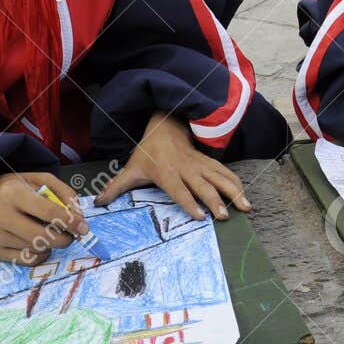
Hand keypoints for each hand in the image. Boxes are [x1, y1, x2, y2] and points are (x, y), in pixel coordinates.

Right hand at [0, 171, 86, 265]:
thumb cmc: (16, 187)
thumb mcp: (41, 180)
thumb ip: (64, 193)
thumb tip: (79, 216)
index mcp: (13, 193)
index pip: (49, 212)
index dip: (71, 222)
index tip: (83, 228)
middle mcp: (0, 214)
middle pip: (43, 237)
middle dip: (64, 239)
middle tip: (70, 235)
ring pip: (36, 249)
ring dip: (52, 245)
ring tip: (50, 233)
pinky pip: (27, 260)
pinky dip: (40, 255)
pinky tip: (39, 244)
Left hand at [94, 111, 251, 219]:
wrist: (165, 126)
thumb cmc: (147, 152)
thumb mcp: (130, 168)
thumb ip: (116, 186)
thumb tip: (97, 203)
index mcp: (166, 172)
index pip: (179, 189)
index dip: (189, 202)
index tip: (199, 216)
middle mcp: (186, 169)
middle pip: (203, 186)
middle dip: (215, 201)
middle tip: (225, 216)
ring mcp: (200, 165)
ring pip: (219, 178)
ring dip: (233, 193)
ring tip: (246, 208)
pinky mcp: (209, 162)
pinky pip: (225, 172)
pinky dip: (236, 184)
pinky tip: (245, 196)